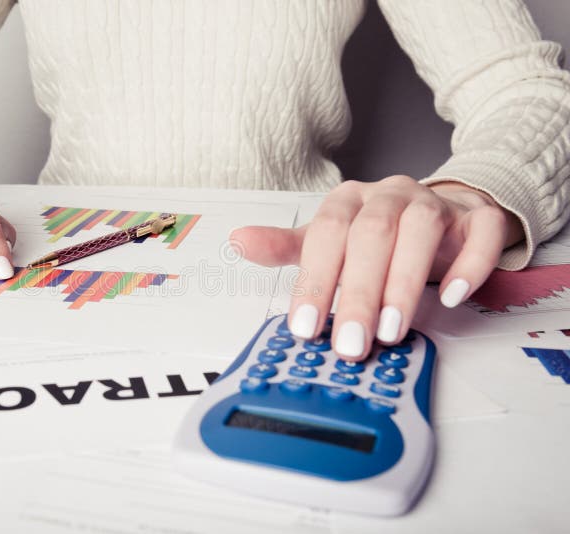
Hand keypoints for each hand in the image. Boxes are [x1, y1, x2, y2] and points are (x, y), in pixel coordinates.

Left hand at [231, 175, 523, 360]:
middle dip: (358, 293)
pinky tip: (452, 297)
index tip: (304, 327)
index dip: (314, 279)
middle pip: (371, 235)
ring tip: (392, 330)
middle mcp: (389, 196)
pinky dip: (469, 265)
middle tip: (350, 343)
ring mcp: (435, 203)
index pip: (325, 234)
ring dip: (404, 283)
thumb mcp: (327, 241)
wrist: (441, 213)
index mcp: (347, 201)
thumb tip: (239, 240)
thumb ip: (288, 247)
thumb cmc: (377, 235)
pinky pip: (480, 233)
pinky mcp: (476, 219)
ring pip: (421, 230)